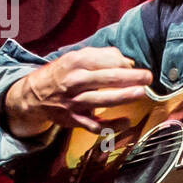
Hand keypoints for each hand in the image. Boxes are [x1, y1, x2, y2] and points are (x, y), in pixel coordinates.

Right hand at [8, 46, 151, 135]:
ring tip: (140, 92)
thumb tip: (128, 62)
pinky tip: (126, 122)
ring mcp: (74, 102)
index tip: (135, 66)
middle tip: (147, 77)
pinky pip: (95, 125)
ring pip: (100, 100)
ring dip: (122, 97)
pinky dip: (112, 125)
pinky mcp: (74, 119)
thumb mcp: (77, 58)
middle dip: (129, 77)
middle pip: (105, 78)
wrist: (35, 94)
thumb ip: (102, 57)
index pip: (104, 60)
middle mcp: (74, 82)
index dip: (123, 63)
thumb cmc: (63, 73)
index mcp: (76, 63)